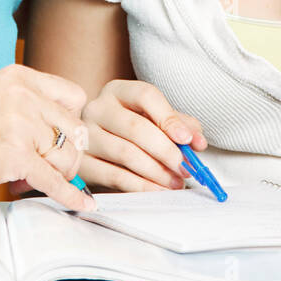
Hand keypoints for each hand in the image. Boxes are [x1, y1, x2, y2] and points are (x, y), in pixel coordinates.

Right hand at [0, 64, 93, 211]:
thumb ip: (32, 106)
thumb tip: (77, 135)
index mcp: (18, 77)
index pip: (75, 97)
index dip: (70, 123)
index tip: (53, 140)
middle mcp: (21, 95)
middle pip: (76, 129)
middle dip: (64, 154)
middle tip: (38, 166)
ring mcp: (18, 124)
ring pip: (67, 157)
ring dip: (54, 175)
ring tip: (24, 177)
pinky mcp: (13, 156)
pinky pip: (55, 181)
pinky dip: (70, 196)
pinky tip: (82, 203)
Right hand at [77, 80, 206, 192]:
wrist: (94, 148)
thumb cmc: (130, 132)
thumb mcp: (154, 120)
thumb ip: (180, 125)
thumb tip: (198, 142)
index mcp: (117, 91)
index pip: (145, 96)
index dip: (169, 118)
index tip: (187, 139)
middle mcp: (98, 108)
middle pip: (136, 127)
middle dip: (166, 151)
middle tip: (185, 168)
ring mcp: (85, 135)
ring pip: (126, 153)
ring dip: (157, 172)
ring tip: (175, 182)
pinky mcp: (81, 163)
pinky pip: (114, 176)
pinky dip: (141, 186)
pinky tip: (157, 190)